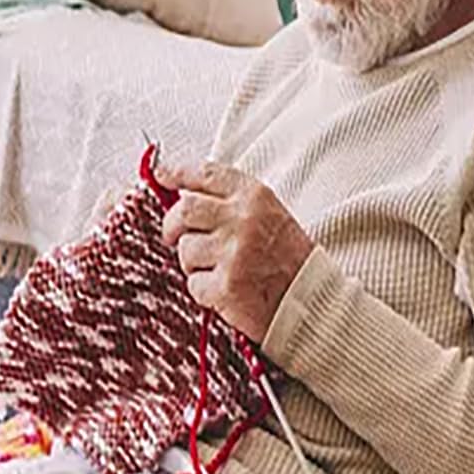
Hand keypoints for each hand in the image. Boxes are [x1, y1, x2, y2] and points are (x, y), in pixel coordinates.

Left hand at [158, 162, 314, 341]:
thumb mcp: (268, 215)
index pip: (206, 174)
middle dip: (172, 225)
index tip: (161, 174)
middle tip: (173, 237)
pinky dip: (204, 291)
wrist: (313, 300)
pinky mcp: (226, 286)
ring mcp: (233, 252)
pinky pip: (193, 284)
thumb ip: (230, 202)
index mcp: (254, 197)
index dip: (177, 172)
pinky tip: (226, 291)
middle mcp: (243, 219)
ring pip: (185, 250)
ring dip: (193, 263)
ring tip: (219, 270)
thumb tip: (182, 192)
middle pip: (184, 210)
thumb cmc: (288, 259)